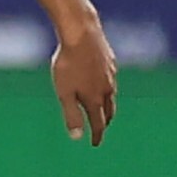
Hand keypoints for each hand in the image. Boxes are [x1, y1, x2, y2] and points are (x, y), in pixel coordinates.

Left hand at [52, 20, 117, 145]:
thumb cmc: (68, 63)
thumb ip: (72, 115)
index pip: (98, 123)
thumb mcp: (65, 92)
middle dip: (104, 121)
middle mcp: (107, 88)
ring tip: (103, 107)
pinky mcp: (110, 61)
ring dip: (108, 104)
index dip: (96, 135)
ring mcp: (111, 74)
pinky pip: (111, 79)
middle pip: (109, 110)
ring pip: (112, 94)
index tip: (94, 143)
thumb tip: (77, 138)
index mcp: (95, 98)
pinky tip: (103, 82)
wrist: (81, 33)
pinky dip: (108, 87)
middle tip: (100, 128)